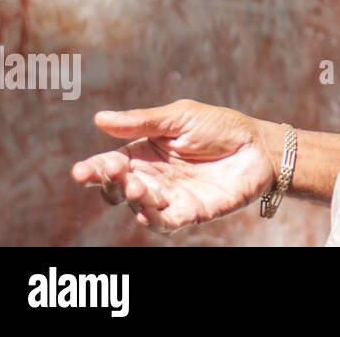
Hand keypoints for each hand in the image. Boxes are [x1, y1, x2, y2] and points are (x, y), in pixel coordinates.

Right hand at [71, 99, 276, 233]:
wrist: (259, 146)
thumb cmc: (219, 127)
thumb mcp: (180, 117)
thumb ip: (142, 122)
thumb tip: (99, 119)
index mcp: (142, 153)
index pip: (108, 166)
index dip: (93, 170)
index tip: (81, 171)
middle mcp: (150, 179)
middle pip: (117, 188)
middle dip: (110, 183)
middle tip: (114, 170)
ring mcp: (168, 198)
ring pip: (138, 206)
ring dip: (132, 199)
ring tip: (134, 186)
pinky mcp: (190, 213)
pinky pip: (165, 223)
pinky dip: (154, 221)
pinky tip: (146, 212)